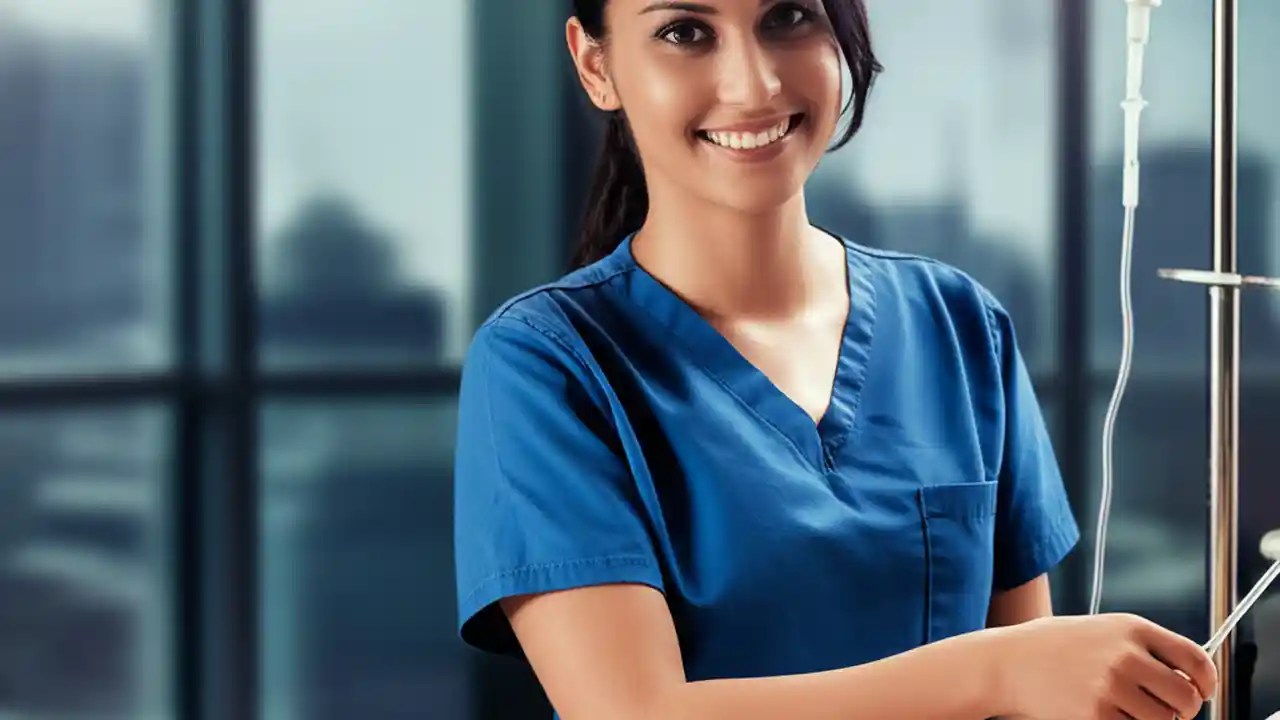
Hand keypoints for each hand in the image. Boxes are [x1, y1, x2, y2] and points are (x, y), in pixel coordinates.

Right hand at [993, 613, 1217, 719]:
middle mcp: (1126, 655)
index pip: (1195, 660)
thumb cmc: (1054, 647)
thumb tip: (1188, 679)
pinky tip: (1106, 714)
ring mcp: (1111, 686)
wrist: (1007, 662)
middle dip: (1182, 710)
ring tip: (1126, 709)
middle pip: (1185, 698)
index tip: (1203, 692)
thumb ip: (1143, 648)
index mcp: (1132, 628)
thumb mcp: (1102, 631)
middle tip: (1166, 710)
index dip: (1207, 682)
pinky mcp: (1096, 715)